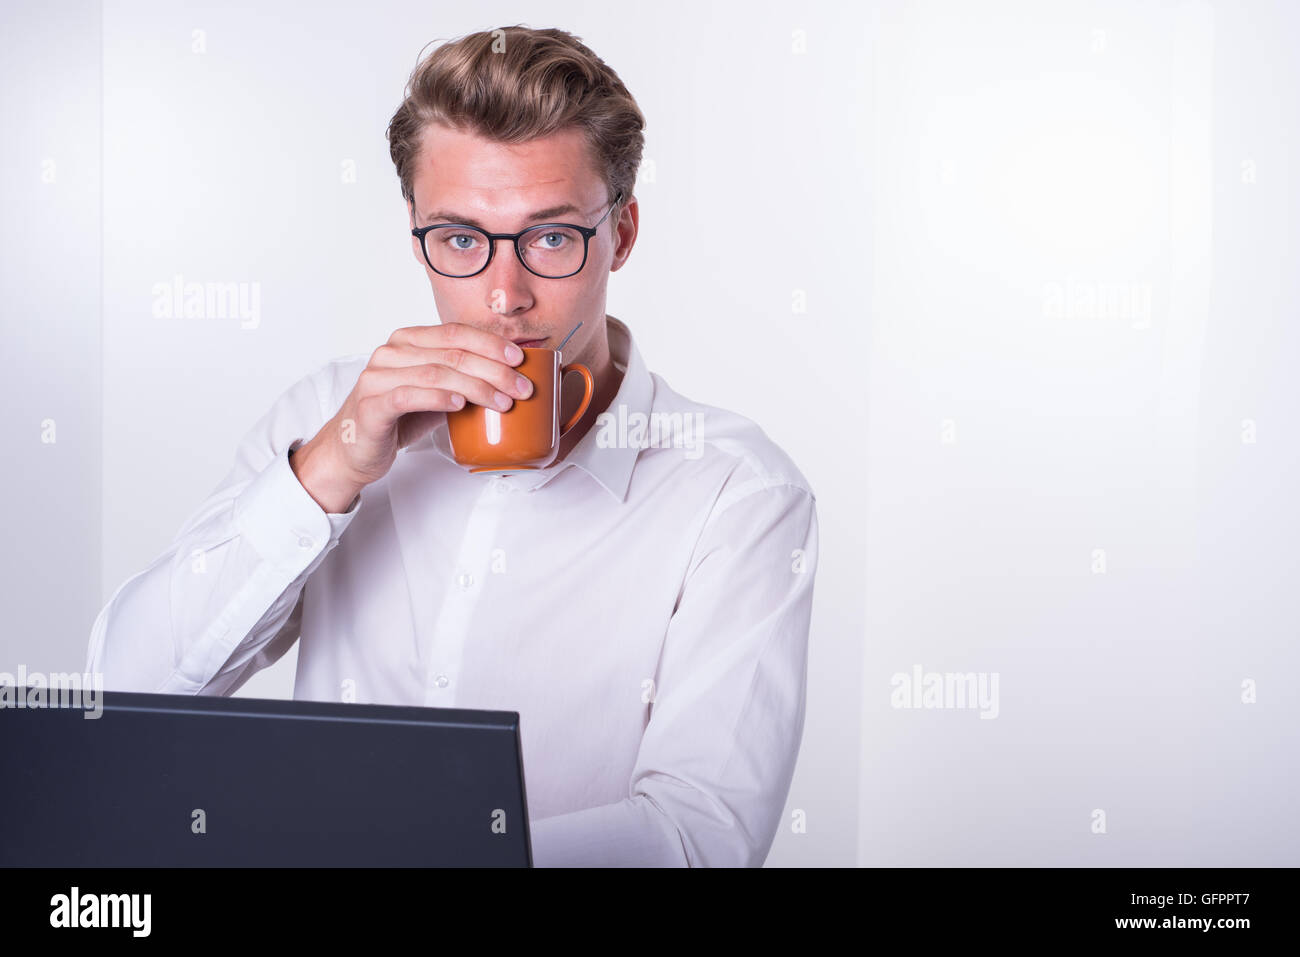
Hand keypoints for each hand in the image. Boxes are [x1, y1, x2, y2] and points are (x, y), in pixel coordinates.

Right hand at [290, 322, 533, 511]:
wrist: (355, 449)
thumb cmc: (398, 419)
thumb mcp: (436, 394)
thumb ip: (462, 379)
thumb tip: (510, 376)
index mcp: (408, 341)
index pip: (455, 332)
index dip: (490, 343)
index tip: (519, 359)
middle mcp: (391, 352)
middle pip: (452, 352)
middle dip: (494, 369)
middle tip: (522, 388)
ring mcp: (378, 376)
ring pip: (436, 373)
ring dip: (476, 387)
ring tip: (503, 402)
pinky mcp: (372, 404)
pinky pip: (410, 395)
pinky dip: (439, 398)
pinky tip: (461, 404)